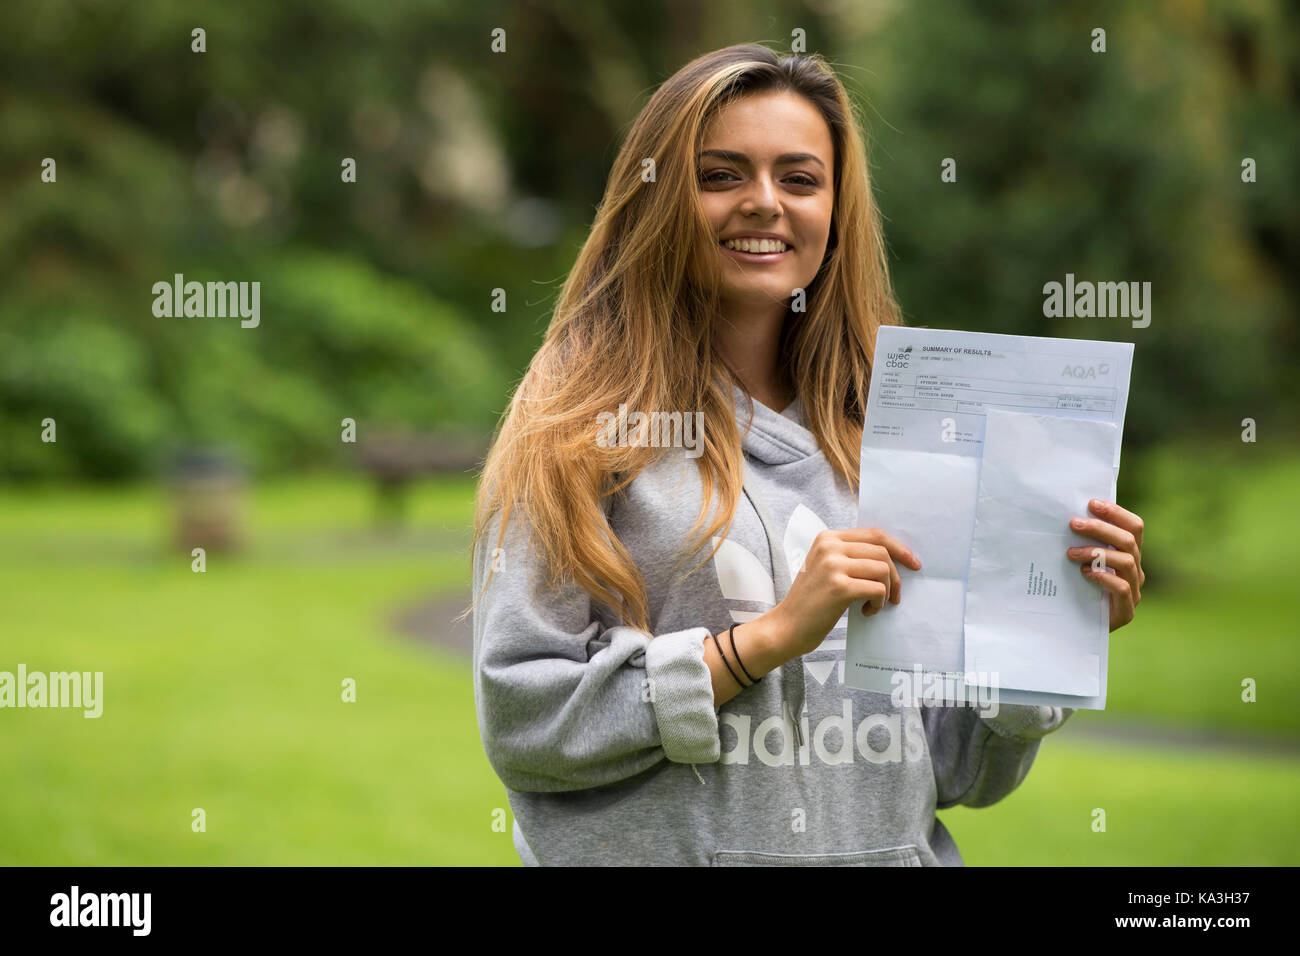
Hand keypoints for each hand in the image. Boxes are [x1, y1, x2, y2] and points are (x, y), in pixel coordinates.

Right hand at [763, 528, 921, 658]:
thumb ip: (850, 556)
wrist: (787, 626)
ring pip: (882, 570)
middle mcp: (829, 547)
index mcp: (827, 538)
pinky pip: (877, 589)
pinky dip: (878, 603)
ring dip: (887, 591)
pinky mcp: (839, 587)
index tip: (912, 562)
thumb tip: (891, 556)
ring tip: (874, 604)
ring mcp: (833, 565)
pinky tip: (866, 612)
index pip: (874, 534)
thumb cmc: (810, 601)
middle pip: (882, 551)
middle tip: (895, 596)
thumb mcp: (825, 568)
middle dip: (895, 575)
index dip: (898, 548)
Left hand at [1066, 498, 1144, 631]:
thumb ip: (1083, 544)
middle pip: (1128, 541)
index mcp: (1129, 555)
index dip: (1116, 513)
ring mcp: (1134, 591)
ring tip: (1071, 553)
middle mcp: (1136, 571)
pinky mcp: (1126, 611)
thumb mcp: (1081, 562)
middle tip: (1074, 523)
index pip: (1134, 527)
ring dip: (1097, 552)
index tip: (1091, 503)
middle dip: (1100, 529)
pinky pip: (1122, 588)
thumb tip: (1067, 518)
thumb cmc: (1077, 590)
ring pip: (1127, 561)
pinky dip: (1104, 577)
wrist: (1078, 630)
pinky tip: (1085, 573)